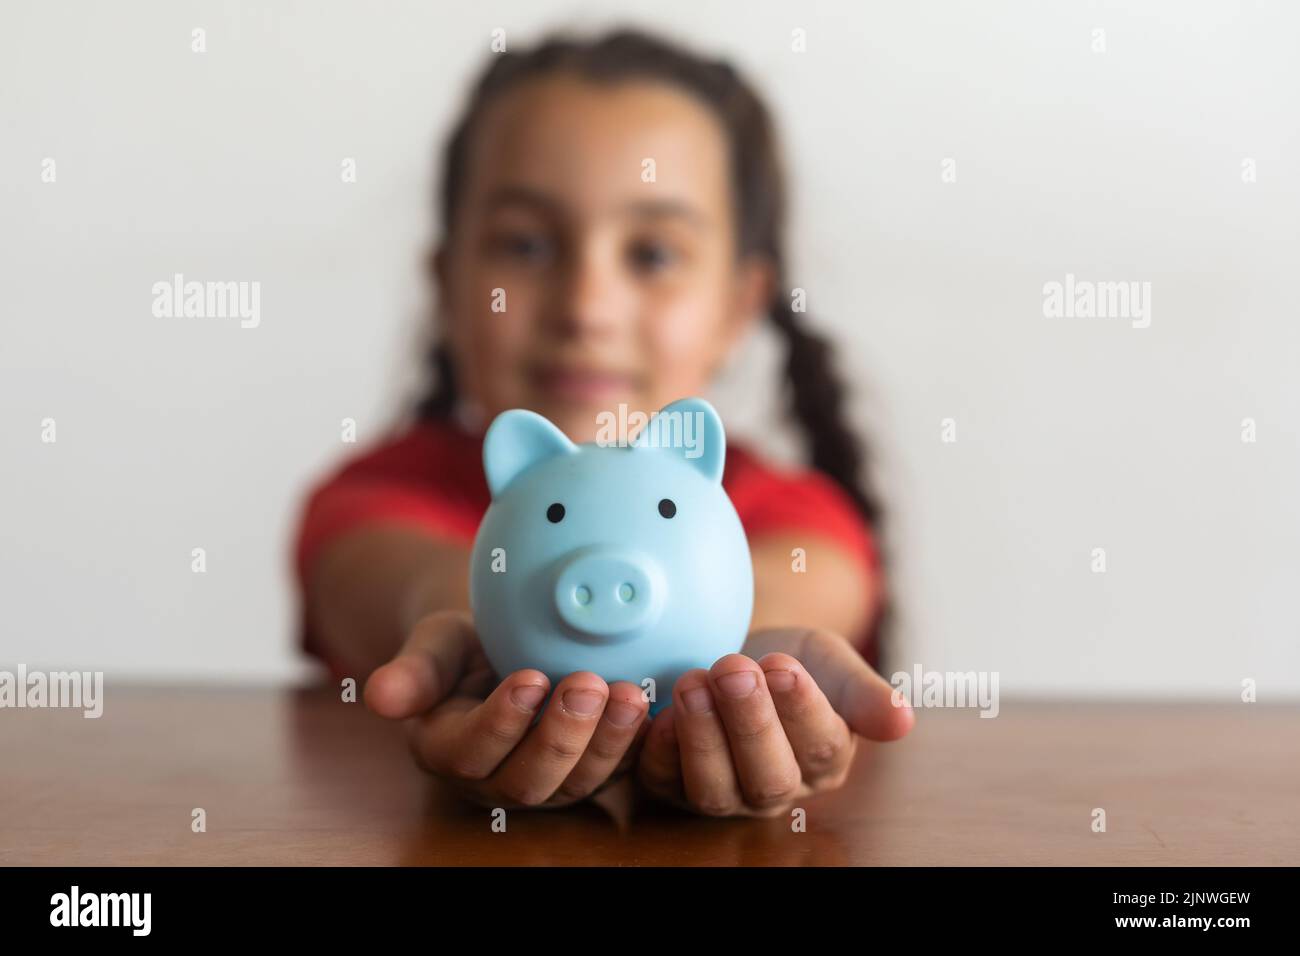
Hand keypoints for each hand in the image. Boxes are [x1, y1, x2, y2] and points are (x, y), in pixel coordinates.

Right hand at [364, 610, 651, 808]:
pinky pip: (617, 771)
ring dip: (608, 743)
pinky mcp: (588, 771)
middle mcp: (496, 778)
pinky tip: (657, 707)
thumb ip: (415, 670)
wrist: (503, 644)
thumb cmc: (466, 646)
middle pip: (529, 779)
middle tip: (588, 683)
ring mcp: (546, 780)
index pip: (470, 751)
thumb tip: (375, 696)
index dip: (501, 722)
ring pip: (577, 783)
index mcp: (448, 749)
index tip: (529, 678)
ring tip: (630, 694)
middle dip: (562, 736)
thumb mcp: (436, 644)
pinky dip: (638, 744)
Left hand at [635, 627, 913, 816]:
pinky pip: (663, 781)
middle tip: (734, 670)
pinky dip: (660, 750)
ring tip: (694, 681)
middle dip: (749, 723)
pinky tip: (659, 712)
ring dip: (702, 737)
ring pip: (714, 788)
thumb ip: (865, 692)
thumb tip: (904, 720)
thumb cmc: (791, 660)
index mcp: (825, 759)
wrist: (737, 650)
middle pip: (767, 775)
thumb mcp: (832, 662)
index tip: (785, 667)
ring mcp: (723, 791)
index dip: (802, 710)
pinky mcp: (672, 784)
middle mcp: (776, 786)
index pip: (821, 747)